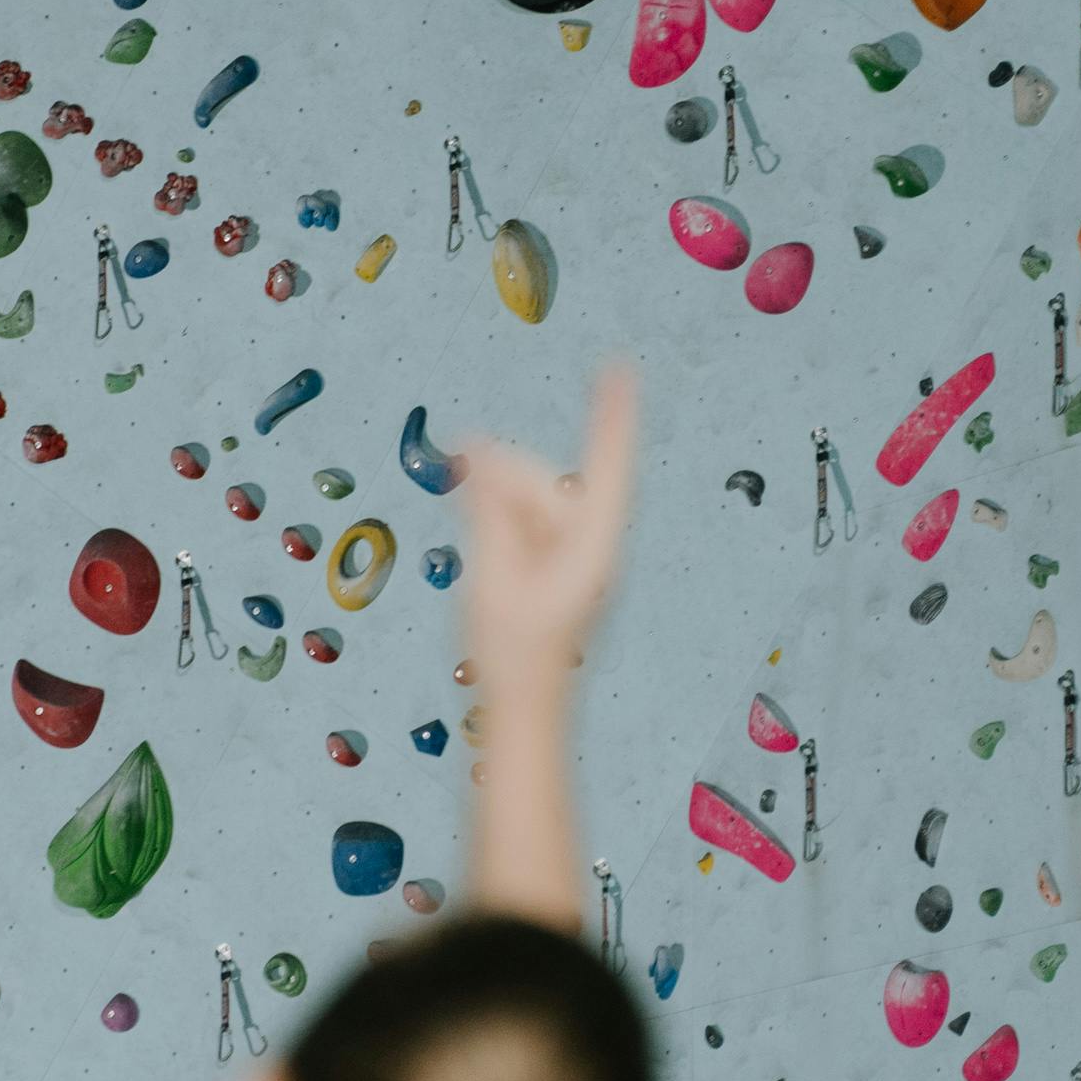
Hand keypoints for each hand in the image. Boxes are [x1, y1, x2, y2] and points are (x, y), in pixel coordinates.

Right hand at [461, 361, 637, 677]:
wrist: (524, 712)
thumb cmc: (513, 654)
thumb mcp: (493, 578)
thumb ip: (490, 513)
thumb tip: (482, 456)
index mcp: (591, 546)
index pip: (608, 467)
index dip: (612, 417)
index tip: (620, 367)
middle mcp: (592, 546)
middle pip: (552, 484)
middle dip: (509, 471)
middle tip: (460, 460)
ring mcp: (577, 561)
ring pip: (537, 504)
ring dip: (500, 496)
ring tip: (466, 504)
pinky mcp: (559, 573)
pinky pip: (531, 526)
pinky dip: (503, 517)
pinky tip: (479, 527)